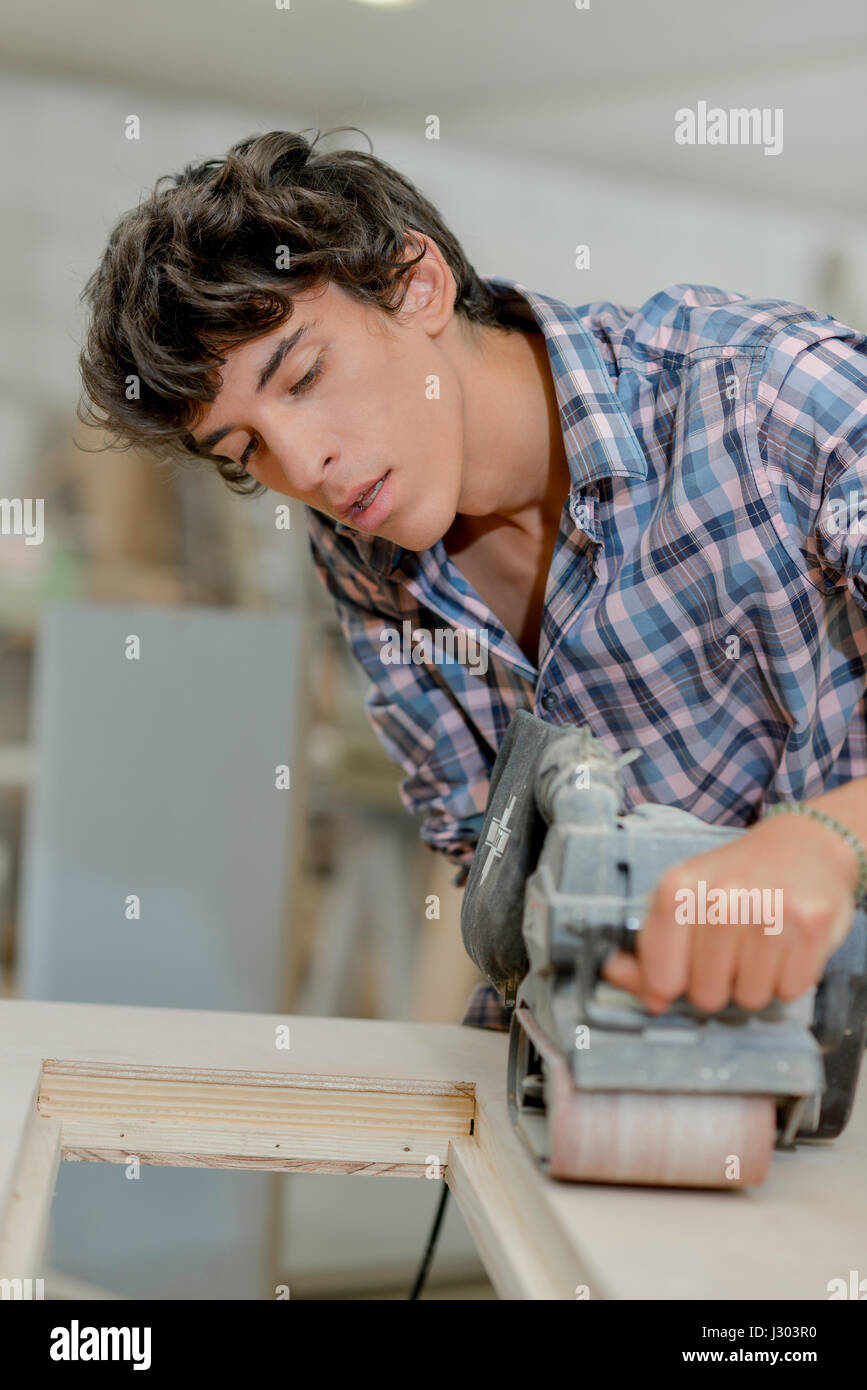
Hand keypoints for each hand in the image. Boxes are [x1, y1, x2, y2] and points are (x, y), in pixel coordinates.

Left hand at [601, 813, 858, 1013]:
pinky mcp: (812, 923)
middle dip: (718, 983)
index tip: (684, 965)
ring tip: (759, 944)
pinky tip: (786, 945)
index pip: (662, 978)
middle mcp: (722, 897)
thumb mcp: (680, 900)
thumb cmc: (733, 880)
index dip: (673, 983)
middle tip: (731, 948)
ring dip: (755, 982)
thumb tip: (623, 981)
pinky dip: (788, 978)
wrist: (804, 844)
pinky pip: (790, 990)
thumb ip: (649, 948)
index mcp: (677, 888)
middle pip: (707, 996)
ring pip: (751, 998)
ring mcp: (770, 909)